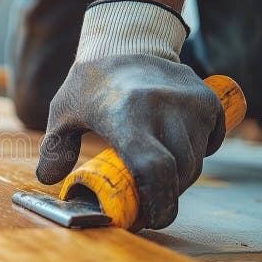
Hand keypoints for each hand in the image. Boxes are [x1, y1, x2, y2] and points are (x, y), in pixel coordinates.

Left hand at [37, 54, 225, 228]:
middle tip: (150, 202)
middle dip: (167, 195)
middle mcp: (162, 107)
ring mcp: (189, 103)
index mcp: (125, 114)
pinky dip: (197, 153)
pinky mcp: (207, 100)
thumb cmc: (91, 84)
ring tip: (156, 174)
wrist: (127, 44)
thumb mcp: (63, 112)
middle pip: (178, 172)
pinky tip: (174, 146)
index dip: (158, 201)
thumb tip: (50, 179)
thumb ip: (54, 147)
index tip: (153, 218)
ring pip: (195, 161)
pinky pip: (211, 143)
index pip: (152, 168)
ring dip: (179, 177)